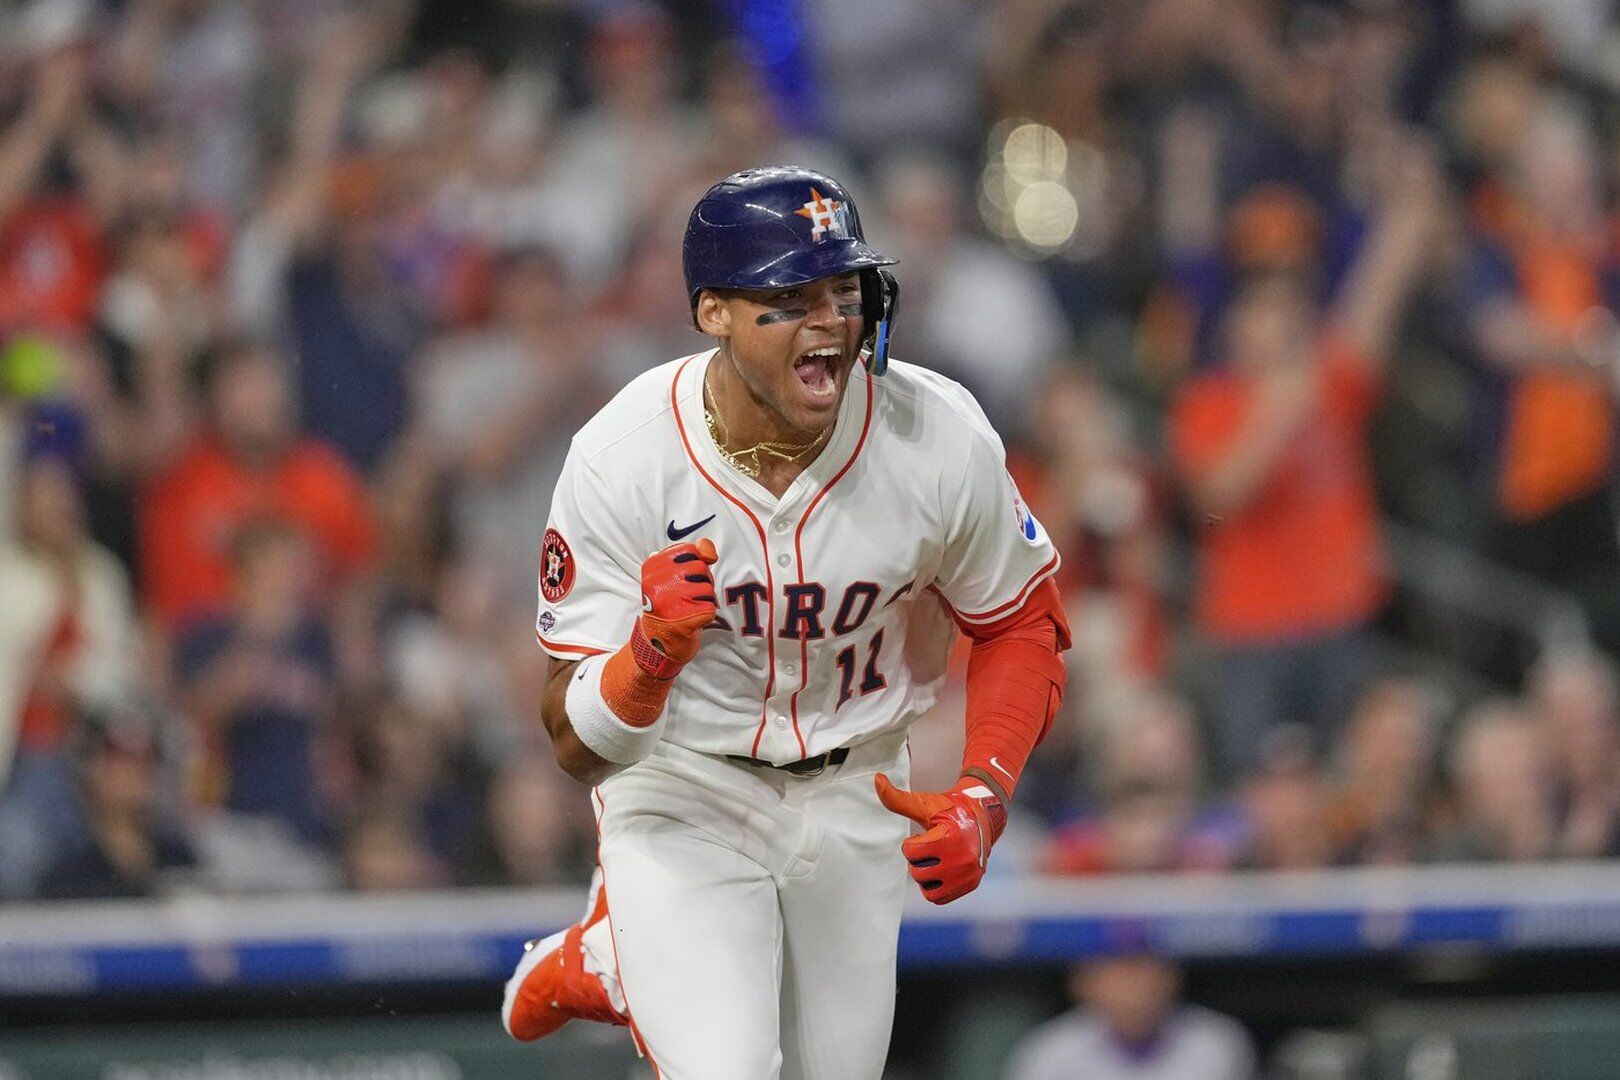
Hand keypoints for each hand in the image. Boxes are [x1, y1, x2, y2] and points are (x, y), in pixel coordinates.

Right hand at [632, 539, 717, 676]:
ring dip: (703, 600)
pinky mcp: (685, 619)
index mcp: (653, 566)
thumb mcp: (669, 573)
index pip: (689, 549)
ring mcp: (671, 600)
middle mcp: (658, 581)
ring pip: (708, 589)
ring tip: (687, 608)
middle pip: (701, 569)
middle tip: (686, 596)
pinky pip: (710, 608)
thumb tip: (708, 551)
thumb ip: (690, 555)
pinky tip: (691, 620)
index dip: (696, 562)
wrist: (656, 641)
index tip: (685, 576)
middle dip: (701, 582)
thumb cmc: (667, 603)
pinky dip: (706, 615)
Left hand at [875, 774, 1006, 904]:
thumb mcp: (924, 804)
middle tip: (929, 848)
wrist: (982, 818)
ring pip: (928, 888)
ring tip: (934, 860)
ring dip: (925, 875)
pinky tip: (941, 870)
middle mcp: (962, 858)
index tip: (925, 834)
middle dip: (918, 860)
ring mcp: (968, 874)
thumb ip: (898, 798)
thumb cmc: (949, 810)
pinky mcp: (971, 884)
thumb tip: (877, 778)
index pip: (911, 852)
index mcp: (950, 837)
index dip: (912, 843)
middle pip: (918, 872)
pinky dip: (936, 886)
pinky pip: (940, 898)